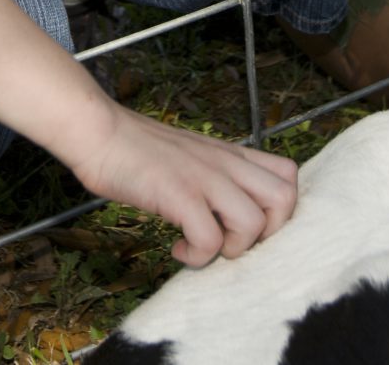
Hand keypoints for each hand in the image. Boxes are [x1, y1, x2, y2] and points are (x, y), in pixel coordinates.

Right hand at [68, 106, 297, 266]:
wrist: (100, 132)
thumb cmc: (139, 150)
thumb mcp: (192, 156)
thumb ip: (216, 175)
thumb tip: (229, 213)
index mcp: (231, 154)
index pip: (288, 175)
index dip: (280, 210)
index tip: (250, 227)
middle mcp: (225, 163)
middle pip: (284, 199)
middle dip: (268, 234)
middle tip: (233, 241)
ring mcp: (203, 178)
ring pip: (253, 223)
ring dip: (232, 248)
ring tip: (204, 247)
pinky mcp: (178, 194)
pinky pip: (209, 240)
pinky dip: (197, 257)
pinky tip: (178, 249)